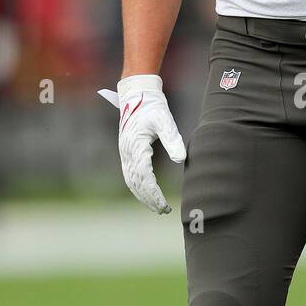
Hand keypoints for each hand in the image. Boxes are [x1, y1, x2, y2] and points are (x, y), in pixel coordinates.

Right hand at [98, 74, 185, 213]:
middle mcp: (127, 152)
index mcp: (136, 146)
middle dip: (149, 199)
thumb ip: (173, 139)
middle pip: (136, 183)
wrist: (137, 94)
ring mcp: (124, 152)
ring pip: (131, 181)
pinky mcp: (126, 151)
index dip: (154, 193)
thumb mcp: (165, 120)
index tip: (164, 205)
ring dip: (142, 195)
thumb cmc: (152, 106)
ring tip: (156, 207)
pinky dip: (137, 187)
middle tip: (163, 211)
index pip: (145, 177)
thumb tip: (181, 159)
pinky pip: (129, 174)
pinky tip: (146, 193)